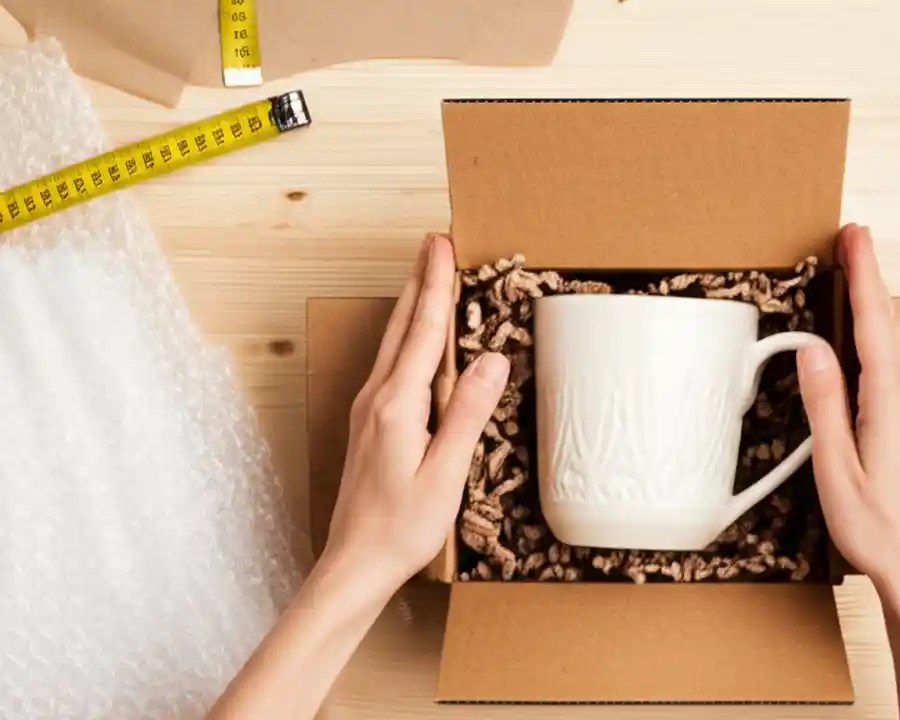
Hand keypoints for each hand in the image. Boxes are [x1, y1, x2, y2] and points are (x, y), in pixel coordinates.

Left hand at [323, 233, 509, 592]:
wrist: (354, 565)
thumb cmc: (402, 528)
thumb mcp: (446, 473)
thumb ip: (467, 413)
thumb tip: (492, 361)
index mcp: (397, 405)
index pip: (424, 332)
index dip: (437, 285)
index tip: (443, 246)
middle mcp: (376, 399)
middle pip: (403, 327)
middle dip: (421, 281)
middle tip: (434, 243)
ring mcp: (368, 411)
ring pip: (394, 344)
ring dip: (413, 306)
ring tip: (427, 277)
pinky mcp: (370, 425)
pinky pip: (391, 366)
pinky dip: (407, 338)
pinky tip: (415, 340)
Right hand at [797, 224, 899, 602]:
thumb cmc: (876, 528)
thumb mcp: (834, 468)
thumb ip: (823, 403)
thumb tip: (811, 347)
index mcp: (890, 399)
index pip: (874, 321)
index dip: (864, 274)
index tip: (856, 235)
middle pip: (890, 322)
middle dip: (871, 277)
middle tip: (855, 238)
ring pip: (897, 342)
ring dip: (877, 305)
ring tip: (859, 275)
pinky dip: (884, 336)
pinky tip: (872, 338)